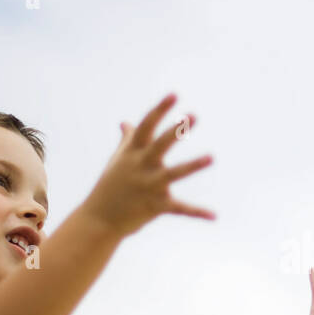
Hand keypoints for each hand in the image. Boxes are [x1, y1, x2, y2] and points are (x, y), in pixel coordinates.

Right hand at [82, 92, 214, 237]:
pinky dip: (197, 212)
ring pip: (173, 174)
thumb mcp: (117, 161)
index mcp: (132, 153)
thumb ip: (126, 140)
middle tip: (193, 116)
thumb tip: (125, 122)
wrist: (98, 220)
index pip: (146, 126)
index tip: (174, 95)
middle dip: (176, 131)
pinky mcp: (156, 206)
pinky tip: (214, 215)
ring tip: (212, 157)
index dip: (160, 110)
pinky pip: (180, 209)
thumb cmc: (110, 186)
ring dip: (192, 166)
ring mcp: (148, 186)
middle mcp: (140, 167)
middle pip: (159, 145)